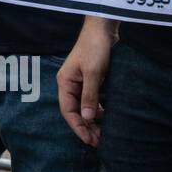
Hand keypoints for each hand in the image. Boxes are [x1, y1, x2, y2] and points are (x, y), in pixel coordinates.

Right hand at [56, 19, 114, 146]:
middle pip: (74, 111)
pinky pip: (91, 100)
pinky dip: (97, 110)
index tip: (89, 140)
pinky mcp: (90, 80)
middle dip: (85, 127)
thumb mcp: (93, 73)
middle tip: (98, 142)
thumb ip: (90, 96)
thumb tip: (88, 118)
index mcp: (64, 82)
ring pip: (83, 107)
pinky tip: (106, 118)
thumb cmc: (95, 48)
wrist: (103, 29)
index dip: (78, 127)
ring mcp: (79, 82)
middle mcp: (69, 84)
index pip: (68, 110)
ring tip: (103, 134)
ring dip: (92, 120)